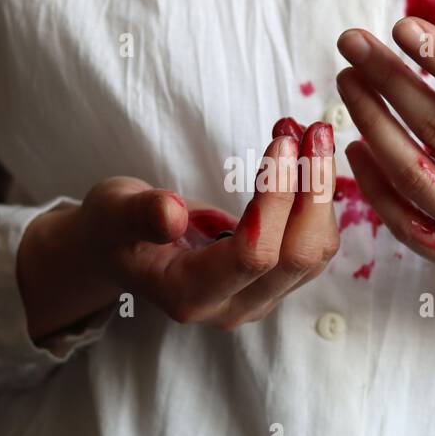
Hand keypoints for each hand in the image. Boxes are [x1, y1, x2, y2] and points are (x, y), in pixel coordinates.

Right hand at [17, 120, 339, 335]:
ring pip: (316, 250)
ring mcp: (259, 298)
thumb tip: (172, 212)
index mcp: (190, 295)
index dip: (275, 199)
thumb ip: (140, 214)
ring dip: (321, 189)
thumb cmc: (114, 228)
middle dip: (312, 189)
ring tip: (312, 133)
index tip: (282, 141)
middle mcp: (233, 307)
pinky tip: (309, 157)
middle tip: (314, 128)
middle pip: (298, 256)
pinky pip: (315, 244)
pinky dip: (319, 199)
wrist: (121, 251)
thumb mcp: (112, 212)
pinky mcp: (276, 282)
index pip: (252, 254)